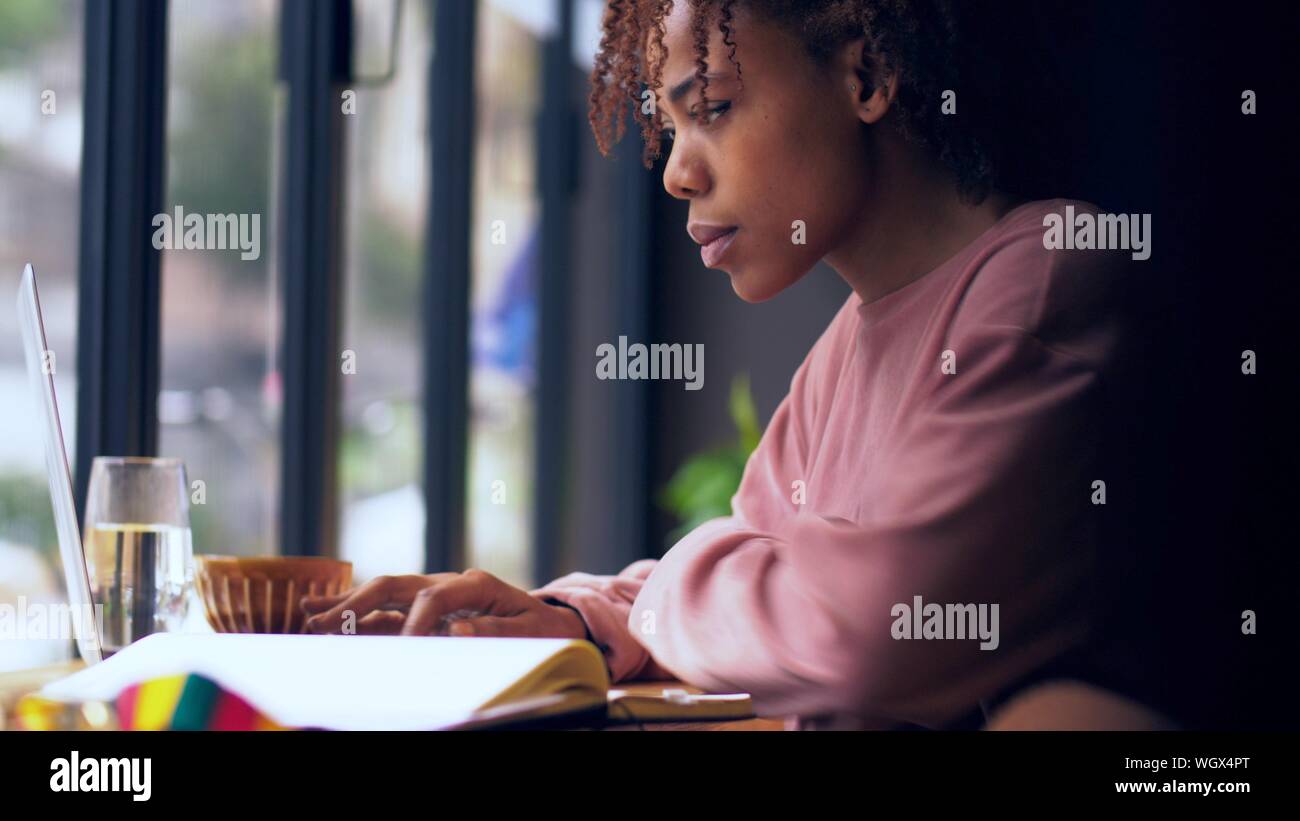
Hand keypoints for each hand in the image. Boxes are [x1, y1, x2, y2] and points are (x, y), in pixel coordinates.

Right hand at [299, 568, 589, 638]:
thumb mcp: (529, 631)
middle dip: (358, 603)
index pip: (433, 598)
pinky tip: (328, 618)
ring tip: (309, 612)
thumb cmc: (540, 628)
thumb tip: (457, 629)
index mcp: (475, 585)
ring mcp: (434, 592)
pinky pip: (387, 610)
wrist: (548, 621)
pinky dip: (358, 614)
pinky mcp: (427, 607)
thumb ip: (495, 628)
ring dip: (347, 604)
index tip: (401, 650)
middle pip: (396, 586)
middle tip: (323, 624)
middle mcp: (448, 582)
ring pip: (383, 594)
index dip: (414, 623)